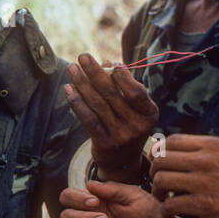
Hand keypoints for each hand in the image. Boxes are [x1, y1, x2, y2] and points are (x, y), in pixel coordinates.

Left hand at [65, 54, 158, 179]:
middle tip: (83, 57)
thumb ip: (124, 87)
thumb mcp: (135, 108)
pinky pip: (88, 119)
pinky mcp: (104, 143)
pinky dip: (77, 102)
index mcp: (149, 113)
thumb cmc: (128, 124)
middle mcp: (137, 126)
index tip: (111, 64)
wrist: (122, 161)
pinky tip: (69, 89)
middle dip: (95, 72)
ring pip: (97, 104)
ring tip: (72, 69)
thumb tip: (106, 63)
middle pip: (112, 94)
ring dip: (82, 84)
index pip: (136, 92)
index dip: (123, 77)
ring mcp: (120, 136)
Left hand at [148, 134, 218, 217]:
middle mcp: (206, 160)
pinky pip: (170, 205)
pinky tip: (173, 213)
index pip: (170, 141)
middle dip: (154, 173)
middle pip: (160, 159)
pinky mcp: (205, 206)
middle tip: (160, 185)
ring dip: (157, 193)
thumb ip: (206, 152)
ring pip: (161, 181)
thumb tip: (178, 152)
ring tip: (165, 199)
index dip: (160, 153)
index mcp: (213, 145)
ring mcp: (204, 182)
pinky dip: (167, 211)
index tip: (161, 165)